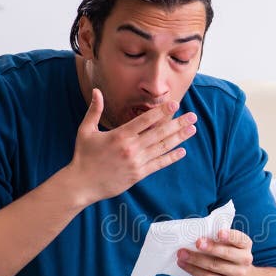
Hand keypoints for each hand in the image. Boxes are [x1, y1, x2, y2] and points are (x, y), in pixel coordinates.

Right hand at [68, 89, 197, 204]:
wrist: (82, 184)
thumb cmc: (83, 156)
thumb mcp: (86, 130)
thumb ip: (94, 110)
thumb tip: (97, 91)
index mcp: (120, 135)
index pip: (145, 120)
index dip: (162, 111)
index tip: (175, 104)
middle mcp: (131, 148)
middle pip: (160, 133)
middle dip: (178, 123)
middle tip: (193, 116)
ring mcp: (136, 162)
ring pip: (162, 147)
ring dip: (179, 138)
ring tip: (192, 129)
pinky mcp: (138, 174)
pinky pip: (158, 164)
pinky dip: (171, 157)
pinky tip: (182, 151)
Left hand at [176, 228, 253, 275]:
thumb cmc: (227, 254)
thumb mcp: (229, 244)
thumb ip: (217, 238)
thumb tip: (194, 233)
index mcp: (245, 244)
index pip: (239, 239)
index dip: (229, 236)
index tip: (219, 233)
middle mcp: (245, 259)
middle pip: (226, 253)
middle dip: (210, 248)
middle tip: (197, 243)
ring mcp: (237, 274)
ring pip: (214, 266)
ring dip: (196, 259)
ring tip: (182, 254)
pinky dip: (194, 270)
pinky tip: (183, 265)